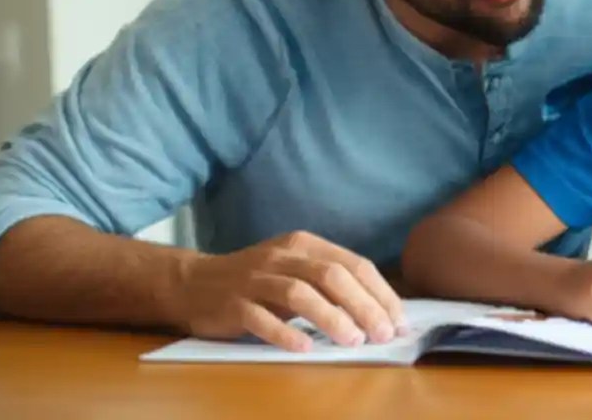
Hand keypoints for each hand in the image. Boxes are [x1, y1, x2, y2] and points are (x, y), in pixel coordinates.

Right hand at [173, 231, 403, 351]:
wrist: (192, 284)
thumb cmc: (257, 282)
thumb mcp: (296, 270)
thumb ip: (331, 284)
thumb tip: (380, 312)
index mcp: (305, 244)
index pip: (353, 264)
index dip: (380, 293)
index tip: (398, 320)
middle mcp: (282, 256)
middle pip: (332, 276)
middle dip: (363, 306)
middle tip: (383, 334)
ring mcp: (255, 278)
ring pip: (300, 294)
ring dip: (331, 318)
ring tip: (353, 341)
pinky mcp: (231, 303)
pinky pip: (261, 318)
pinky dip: (285, 333)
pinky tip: (305, 348)